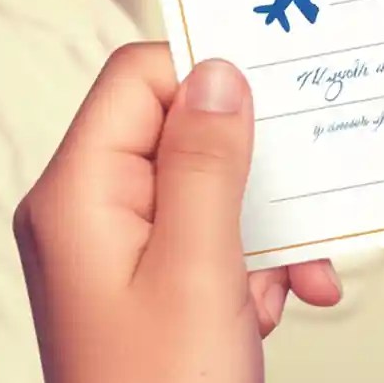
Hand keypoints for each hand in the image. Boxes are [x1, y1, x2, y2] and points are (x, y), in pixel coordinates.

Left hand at [13, 43, 340, 382]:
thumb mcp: (200, 271)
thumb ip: (209, 162)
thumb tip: (220, 74)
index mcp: (80, 196)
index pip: (139, 79)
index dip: (209, 79)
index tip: (277, 95)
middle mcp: (91, 214)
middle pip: (184, 135)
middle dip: (255, 174)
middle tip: (303, 205)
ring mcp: (120, 251)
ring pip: (212, 191)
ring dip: (266, 230)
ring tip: (292, 282)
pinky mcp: (151, 284)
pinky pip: (213, 240)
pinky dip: (257, 267)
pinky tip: (274, 308)